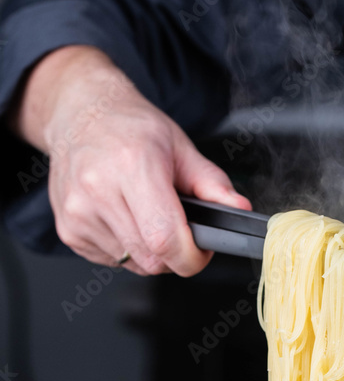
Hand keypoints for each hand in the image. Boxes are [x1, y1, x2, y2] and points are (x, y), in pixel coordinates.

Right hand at [9, 45, 250, 275]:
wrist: (81, 116)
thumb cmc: (131, 129)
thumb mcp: (180, 146)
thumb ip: (213, 183)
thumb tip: (239, 209)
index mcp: (132, 166)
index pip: (165, 239)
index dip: (191, 257)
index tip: (202, 251)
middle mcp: (98, 191)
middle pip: (151, 259)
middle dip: (176, 254)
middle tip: (180, 228)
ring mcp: (78, 213)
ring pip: (134, 264)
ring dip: (150, 251)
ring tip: (147, 214)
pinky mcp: (68, 231)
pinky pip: (113, 261)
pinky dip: (127, 248)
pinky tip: (125, 217)